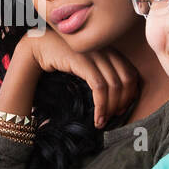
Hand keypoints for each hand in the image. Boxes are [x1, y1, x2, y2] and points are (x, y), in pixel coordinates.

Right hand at [17, 27, 139, 127]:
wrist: (38, 48)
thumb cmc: (61, 58)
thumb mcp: (86, 64)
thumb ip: (101, 72)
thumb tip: (116, 97)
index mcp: (110, 49)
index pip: (131, 73)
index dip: (130, 93)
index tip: (121, 108)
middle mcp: (106, 49)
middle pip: (126, 80)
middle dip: (123, 102)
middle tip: (114, 116)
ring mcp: (95, 54)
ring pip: (114, 85)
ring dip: (111, 108)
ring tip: (103, 121)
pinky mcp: (83, 61)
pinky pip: (99, 87)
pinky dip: (101, 106)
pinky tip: (97, 118)